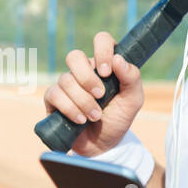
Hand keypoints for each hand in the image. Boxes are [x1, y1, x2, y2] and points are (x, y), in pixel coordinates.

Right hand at [41, 30, 143, 156]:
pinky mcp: (54, 99)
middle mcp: (84, 71)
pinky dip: (69, 108)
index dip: (102, 51)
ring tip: (95, 116)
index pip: (101, 40)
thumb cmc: (118, 119)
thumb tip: (118, 59)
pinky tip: (80, 120)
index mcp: (105, 64)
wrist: (103, 146)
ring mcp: (67, 84)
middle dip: (87, 77)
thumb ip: (132, 78)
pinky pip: (54, 95)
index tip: (108, 72)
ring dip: (83, 101)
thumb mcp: (133, 100)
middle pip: (74, 56)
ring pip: (66, 80)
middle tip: (100, 95)